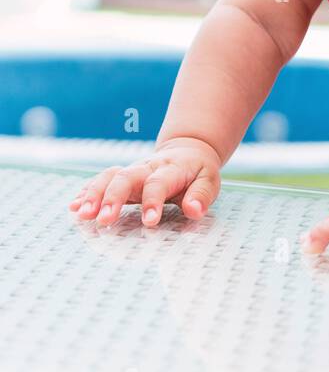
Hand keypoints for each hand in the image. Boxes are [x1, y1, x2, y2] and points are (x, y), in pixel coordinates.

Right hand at [68, 138, 221, 227]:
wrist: (188, 149)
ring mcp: (133, 171)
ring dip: (93, 194)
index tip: (150, 222)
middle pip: (125, 177)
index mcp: (171, 169)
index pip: (159, 183)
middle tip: (103, 220)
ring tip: (82, 215)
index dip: (153, 201)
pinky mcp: (122, 176)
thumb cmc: (199, 171)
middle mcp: (147, 167)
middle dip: (112, 198)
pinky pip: (101, 180)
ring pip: (108, 176)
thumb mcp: (210, 180)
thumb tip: (194, 210)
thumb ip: (202, 195)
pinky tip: (75, 206)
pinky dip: (87, 192)